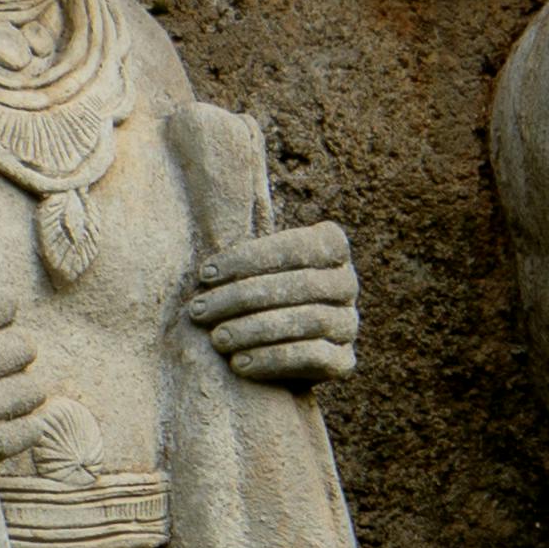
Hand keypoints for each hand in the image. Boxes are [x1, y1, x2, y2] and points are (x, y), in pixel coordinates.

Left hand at [187, 220, 358, 389]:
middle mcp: (347, 282)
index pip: (296, 247)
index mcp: (332, 246)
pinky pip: (314, 358)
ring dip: (255, 330)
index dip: (248, 259)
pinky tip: (239, 364)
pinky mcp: (344, 361)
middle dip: (242, 298)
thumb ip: (241, 230)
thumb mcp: (250, 261)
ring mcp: (349, 322)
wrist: (273, 348)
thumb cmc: (252, 292)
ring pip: (308, 321)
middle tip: (199, 311)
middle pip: (300, 285)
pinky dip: (274, 359)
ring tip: (216, 338)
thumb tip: (220, 183)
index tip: (204, 273)